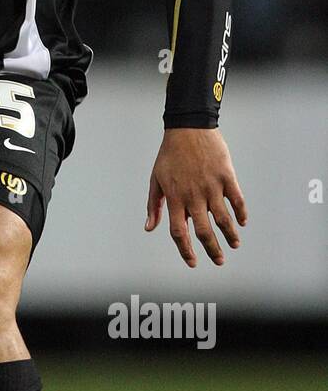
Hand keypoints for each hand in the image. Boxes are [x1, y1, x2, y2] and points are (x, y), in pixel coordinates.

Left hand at [145, 127, 246, 267]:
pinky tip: (242, 223)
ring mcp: (211, 186)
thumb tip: (149, 228)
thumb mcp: (155, 179)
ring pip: (223, 219)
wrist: (188, 127)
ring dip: (229, 236)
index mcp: (175, 198)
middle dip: (212, 250)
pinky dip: (240, 213)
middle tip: (219, 261)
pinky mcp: (226, 176)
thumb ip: (153, 205)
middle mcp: (193, 195)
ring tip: (234, 245)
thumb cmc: (169, 155)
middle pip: (204, 231)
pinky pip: (236, 199)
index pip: (179, 232)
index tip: (193, 262)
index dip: (185, 250)